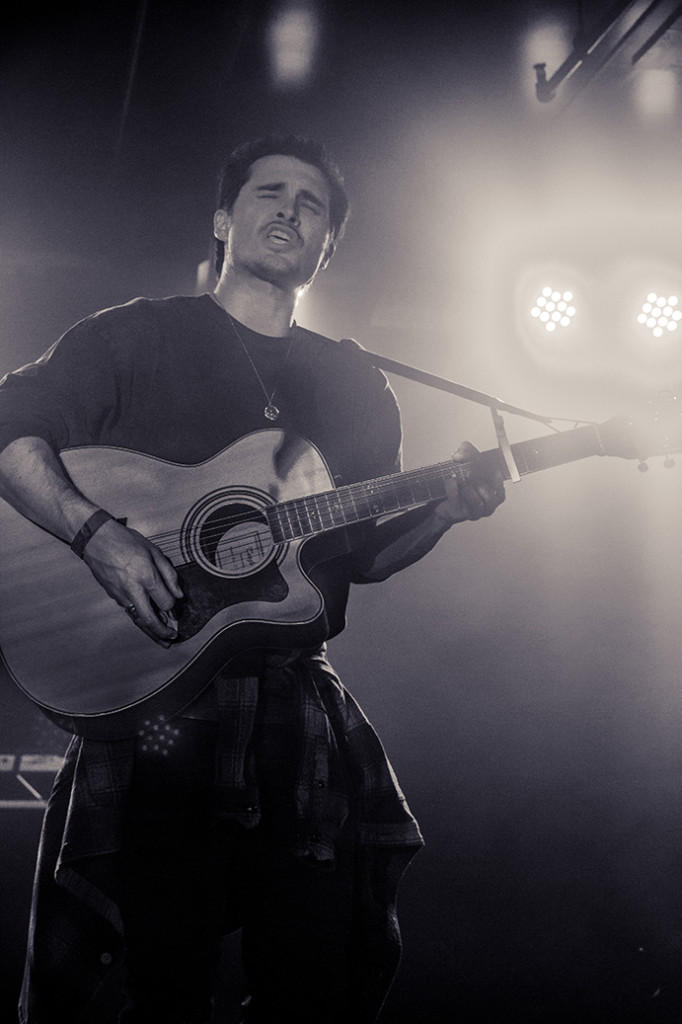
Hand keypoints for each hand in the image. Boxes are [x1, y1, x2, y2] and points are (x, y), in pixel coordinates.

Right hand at [82, 519, 182, 646]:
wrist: (95, 539)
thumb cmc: (125, 541)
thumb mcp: (154, 552)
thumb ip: (169, 574)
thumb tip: (179, 594)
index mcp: (146, 576)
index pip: (165, 602)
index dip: (173, 608)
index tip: (176, 609)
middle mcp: (133, 589)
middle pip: (149, 619)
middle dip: (162, 632)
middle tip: (172, 638)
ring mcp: (121, 595)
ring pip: (138, 620)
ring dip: (151, 632)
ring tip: (162, 641)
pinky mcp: (114, 596)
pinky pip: (130, 612)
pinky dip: (140, 621)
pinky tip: (147, 625)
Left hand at [435, 441, 505, 523]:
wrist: (442, 499)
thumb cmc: (461, 481)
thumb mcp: (466, 461)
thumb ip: (466, 451)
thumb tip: (459, 455)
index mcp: (493, 495)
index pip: (500, 493)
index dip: (497, 482)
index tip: (491, 470)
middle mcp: (486, 506)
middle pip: (490, 498)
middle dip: (480, 483)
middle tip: (470, 473)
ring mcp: (473, 512)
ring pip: (476, 502)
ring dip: (468, 489)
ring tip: (461, 480)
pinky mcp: (458, 513)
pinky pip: (456, 500)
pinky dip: (452, 488)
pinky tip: (451, 481)